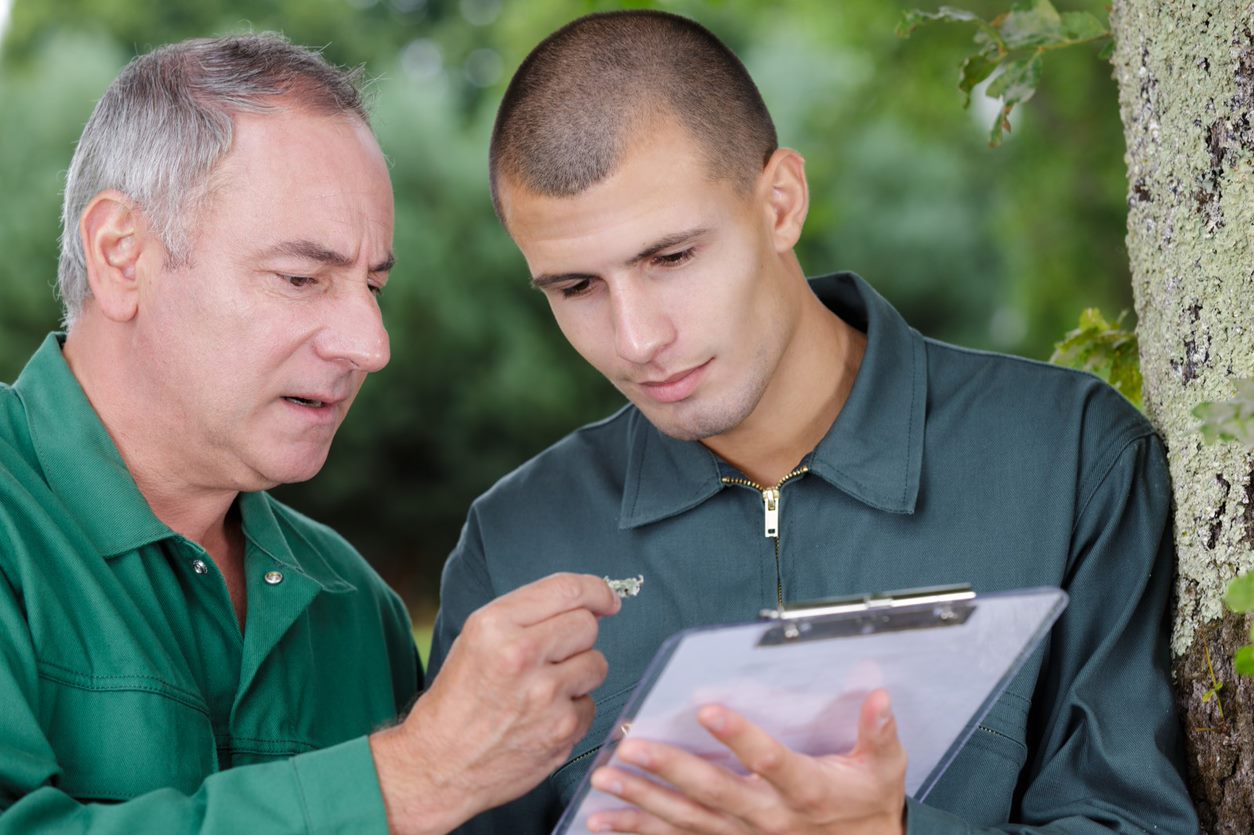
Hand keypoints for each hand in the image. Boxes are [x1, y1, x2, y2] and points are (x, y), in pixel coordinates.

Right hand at [371, 572, 620, 834]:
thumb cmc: (459, 700)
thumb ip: (529, 615)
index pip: (567, 589)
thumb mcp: (477, 639)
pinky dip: (573, 711)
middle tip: (553, 655)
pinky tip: (543, 718)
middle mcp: (521, 655)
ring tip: (544, 688)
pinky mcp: (562, 730)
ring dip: (579, 673)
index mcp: (496, 625)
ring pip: (597, 664)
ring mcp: (545, 695)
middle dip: (577, 637)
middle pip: (587, 626)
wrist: (439, 764)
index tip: (607, 600)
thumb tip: (589, 606)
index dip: (597, 590)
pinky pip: (591, 705)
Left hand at [586, 689, 905, 834]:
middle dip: (670, 769)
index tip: (709, 709)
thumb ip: (879, 734)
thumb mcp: (885, 769)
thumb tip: (879, 697)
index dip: (740, 737)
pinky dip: (639, 832)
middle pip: (713, 792)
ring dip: (642, 801)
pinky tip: (605, 820)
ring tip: (605, 779)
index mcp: (806, 791)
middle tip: (633, 747)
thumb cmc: (868, 805)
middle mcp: (769, 817)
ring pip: (686, 820)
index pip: (770, 761)